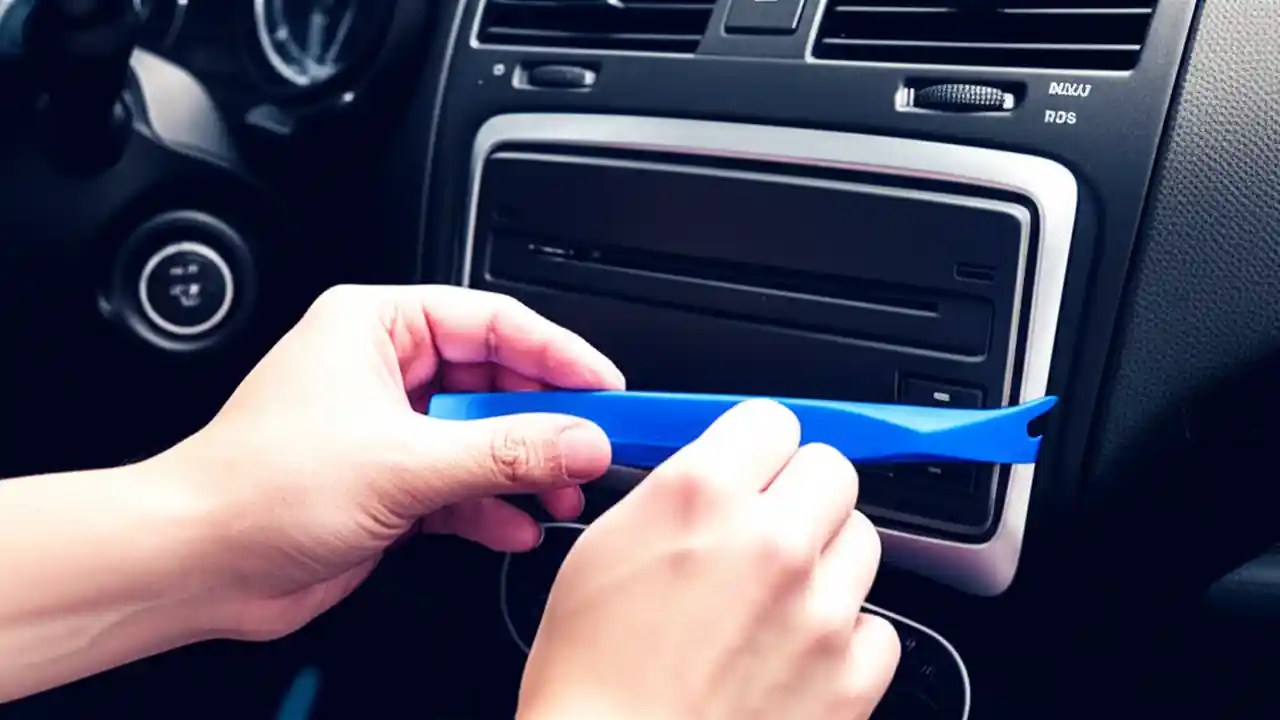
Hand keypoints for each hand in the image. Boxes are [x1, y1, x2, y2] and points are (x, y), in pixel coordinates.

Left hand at [154, 284, 624, 639]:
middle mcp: (384, 369)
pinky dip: (491, 505)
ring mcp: (388, 428)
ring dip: (524, 467)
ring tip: (560, 491)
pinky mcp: (389, 481)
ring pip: (482, 435)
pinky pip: (461, 482)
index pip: (492, 322)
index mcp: (376, 326)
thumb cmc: (255, 488)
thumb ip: (504, 451)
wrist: (197, 563)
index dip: (558, 353)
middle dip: (545, 419)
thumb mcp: (402, 463)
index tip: (606, 387)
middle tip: (594, 444)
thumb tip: (579, 439)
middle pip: (494, 380)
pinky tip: (514, 525)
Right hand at [518, 401, 899, 719]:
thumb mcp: (604, 547)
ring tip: (776, 601)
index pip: (773, 420)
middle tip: (768, 531)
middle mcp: (771, 540)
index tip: (752, 468)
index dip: (758, 447)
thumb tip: (721, 468)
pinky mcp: (850, 676)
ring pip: (863, 541)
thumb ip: (677, 490)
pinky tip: (794, 656)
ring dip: (826, 561)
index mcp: (701, 495)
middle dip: (801, 494)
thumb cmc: (591, 676)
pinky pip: (877, 626)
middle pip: (832, 469)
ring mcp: (819, 610)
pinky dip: (845, 638)